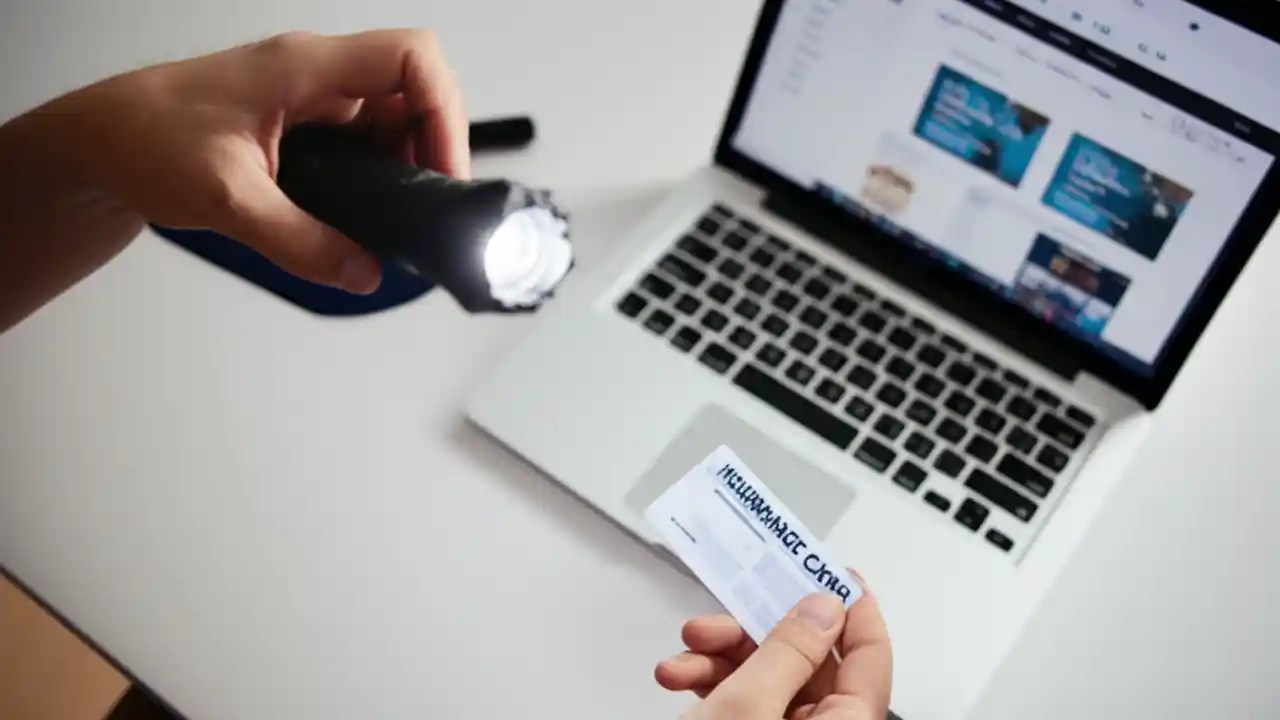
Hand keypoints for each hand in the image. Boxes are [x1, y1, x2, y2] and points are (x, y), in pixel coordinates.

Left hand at [15, 29, 468, 294]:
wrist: (97, 147)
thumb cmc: (140, 140)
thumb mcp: (226, 199)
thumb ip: (300, 241)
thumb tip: (362, 270)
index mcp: (303, 67)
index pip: (411, 59)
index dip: (444, 111)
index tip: (444, 169)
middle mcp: (315, 76)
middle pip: (414, 92)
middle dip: (434, 148)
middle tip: (431, 204)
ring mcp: (312, 101)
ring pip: (395, 121)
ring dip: (410, 166)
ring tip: (405, 217)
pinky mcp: (305, 128)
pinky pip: (367, 144)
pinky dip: (382, 179)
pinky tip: (372, 215)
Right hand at [656, 588, 891, 719]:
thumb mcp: (748, 708)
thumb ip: (789, 651)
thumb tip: (823, 608)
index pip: (870, 660)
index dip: (855, 610)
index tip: (835, 573)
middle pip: (808, 665)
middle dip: (757, 633)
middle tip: (729, 610)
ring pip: (767, 680)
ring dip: (721, 657)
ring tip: (686, 655)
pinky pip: (743, 704)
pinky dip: (711, 684)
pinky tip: (680, 678)